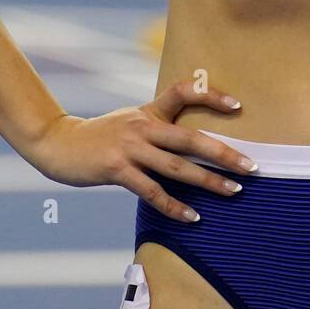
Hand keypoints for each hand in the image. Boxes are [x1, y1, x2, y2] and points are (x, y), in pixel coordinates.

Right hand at [26, 80, 256, 221]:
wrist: (58, 143)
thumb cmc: (100, 136)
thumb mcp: (130, 121)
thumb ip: (156, 126)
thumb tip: (190, 140)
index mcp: (149, 111)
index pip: (184, 92)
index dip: (211, 95)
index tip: (238, 106)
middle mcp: (143, 126)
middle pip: (190, 137)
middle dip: (223, 153)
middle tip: (251, 166)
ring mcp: (130, 147)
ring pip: (176, 166)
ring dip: (207, 181)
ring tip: (232, 192)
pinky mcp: (116, 169)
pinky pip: (151, 191)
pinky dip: (174, 205)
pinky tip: (193, 216)